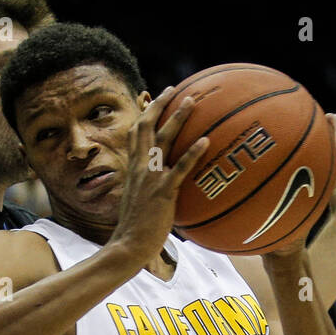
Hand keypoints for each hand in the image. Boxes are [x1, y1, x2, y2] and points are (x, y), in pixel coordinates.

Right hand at [108, 90, 208, 264]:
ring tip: (191, 101)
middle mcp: (140, 167)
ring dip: (177, 118)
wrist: (129, 245)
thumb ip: (149, 186)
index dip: (146, 112)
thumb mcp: (139, 200)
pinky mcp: (163, 192)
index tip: (156, 98)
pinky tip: (206, 140)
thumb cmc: (136, 228)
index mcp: (134, 168)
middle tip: (174, 89)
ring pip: (163, 139)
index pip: (136, 132)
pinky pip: (180, 168)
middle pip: (146, 126)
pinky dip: (193, 153)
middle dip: (160, 104)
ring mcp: (151, 178)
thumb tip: (163, 181)